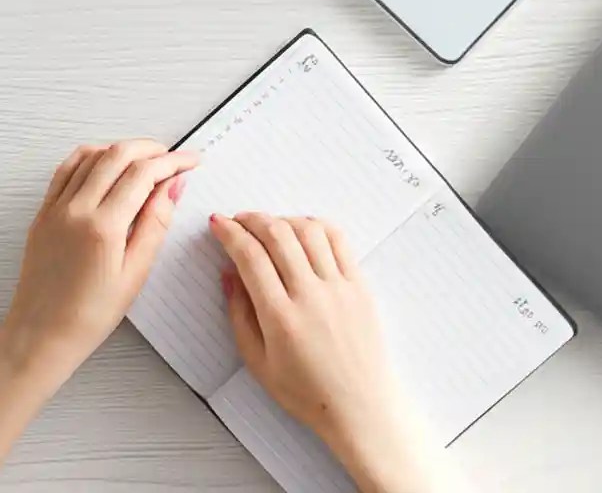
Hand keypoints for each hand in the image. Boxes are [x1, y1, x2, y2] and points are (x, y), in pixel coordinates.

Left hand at [1, 140, 195, 462]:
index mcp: (102, 226)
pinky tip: (107, 163)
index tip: (192, 160)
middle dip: (152, 149)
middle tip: (174, 158)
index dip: (173, 161)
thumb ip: (156, 223)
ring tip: (146, 161)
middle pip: (118, 155)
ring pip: (91, 155)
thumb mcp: (137, 271)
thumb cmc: (90, 313)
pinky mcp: (43, 212)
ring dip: (123, 150)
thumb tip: (173, 187)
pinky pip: (66, 169)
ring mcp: (55, 208)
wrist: (42, 333)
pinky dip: (91, 157)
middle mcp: (75, 210)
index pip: (143, 174)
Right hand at [212, 212, 434, 492]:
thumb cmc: (307, 392)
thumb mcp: (257, 362)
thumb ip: (239, 314)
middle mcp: (311, 295)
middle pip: (278, 235)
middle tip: (238, 219)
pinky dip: (318, 226)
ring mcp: (340, 287)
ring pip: (310, 231)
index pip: (250, 257)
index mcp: (280, 317)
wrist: (358, 404)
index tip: (217, 224)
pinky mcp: (361, 285)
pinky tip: (304, 229)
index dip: (230, 233)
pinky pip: (340, 241)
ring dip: (284, 219)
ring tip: (269, 225)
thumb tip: (228, 273)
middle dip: (252, 219)